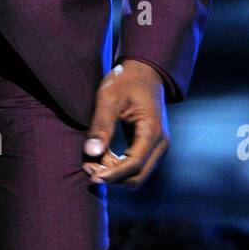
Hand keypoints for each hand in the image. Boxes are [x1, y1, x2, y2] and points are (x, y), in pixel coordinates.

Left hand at [82, 60, 170, 187]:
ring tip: (91, 163)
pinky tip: (100, 158)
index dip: (113, 174)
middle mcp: (160, 143)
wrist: (144, 72)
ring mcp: (157, 146)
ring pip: (136, 174)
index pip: (134, 164)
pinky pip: (136, 166)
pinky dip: (118, 168)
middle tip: (88, 169)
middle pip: (138, 176)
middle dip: (113, 177)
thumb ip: (101, 125)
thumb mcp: (108, 98)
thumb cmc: (125, 81)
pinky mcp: (150, 146)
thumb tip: (91, 153)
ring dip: (114, 174)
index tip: (92, 176)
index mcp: (152, 130)